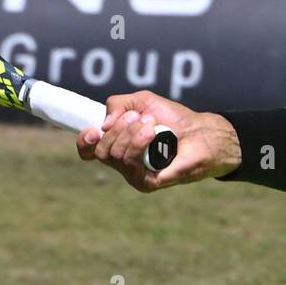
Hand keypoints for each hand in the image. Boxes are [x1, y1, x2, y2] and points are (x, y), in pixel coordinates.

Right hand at [76, 90, 240, 192]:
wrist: (201, 132)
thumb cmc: (174, 119)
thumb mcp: (142, 101)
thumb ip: (117, 104)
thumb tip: (103, 124)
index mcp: (117, 144)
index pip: (89, 150)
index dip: (85, 140)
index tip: (95, 129)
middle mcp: (122, 162)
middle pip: (101, 150)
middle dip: (119, 128)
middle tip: (141, 118)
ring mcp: (133, 174)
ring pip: (114, 155)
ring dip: (132, 132)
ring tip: (152, 125)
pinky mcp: (146, 183)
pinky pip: (130, 165)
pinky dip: (140, 143)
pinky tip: (154, 134)